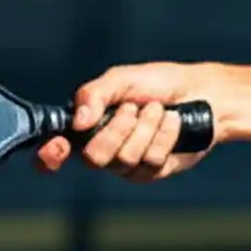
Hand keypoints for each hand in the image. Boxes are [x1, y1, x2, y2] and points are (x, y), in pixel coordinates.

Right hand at [34, 62, 216, 181]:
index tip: (58, 147)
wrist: (201, 93)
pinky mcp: (153, 171)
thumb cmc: (158, 83)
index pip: (56, 150)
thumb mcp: (121, 79)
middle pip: (94, 158)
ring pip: (125, 158)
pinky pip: (152, 160)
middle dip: (117, 129)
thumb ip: (94, 95)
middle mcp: (103, 148)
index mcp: (87, 125)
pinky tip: (172, 122)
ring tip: (158, 111)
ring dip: (145, 127)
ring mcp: (128, 164)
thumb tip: (78, 121)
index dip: (50, 155)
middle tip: (134, 108)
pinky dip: (164, 134)